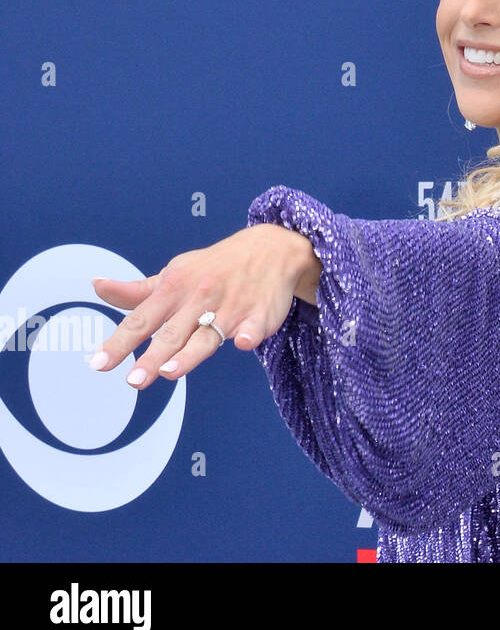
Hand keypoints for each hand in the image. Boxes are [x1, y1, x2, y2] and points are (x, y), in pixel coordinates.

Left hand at [89, 224, 321, 389]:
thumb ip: (137, 291)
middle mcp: (201, 298)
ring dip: (190, 353)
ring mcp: (232, 306)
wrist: (272, 248)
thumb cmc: (215, 266)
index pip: (142, 320)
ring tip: (170, 372)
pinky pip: (254, 326)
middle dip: (153, 356)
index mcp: (175, 288)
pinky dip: (249, 334)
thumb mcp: (175, 273)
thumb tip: (97, 286)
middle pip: (173, 333)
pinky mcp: (261, 313)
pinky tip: (243, 343)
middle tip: (134, 380)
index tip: (99, 364)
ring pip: (208, 334)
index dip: (119, 343)